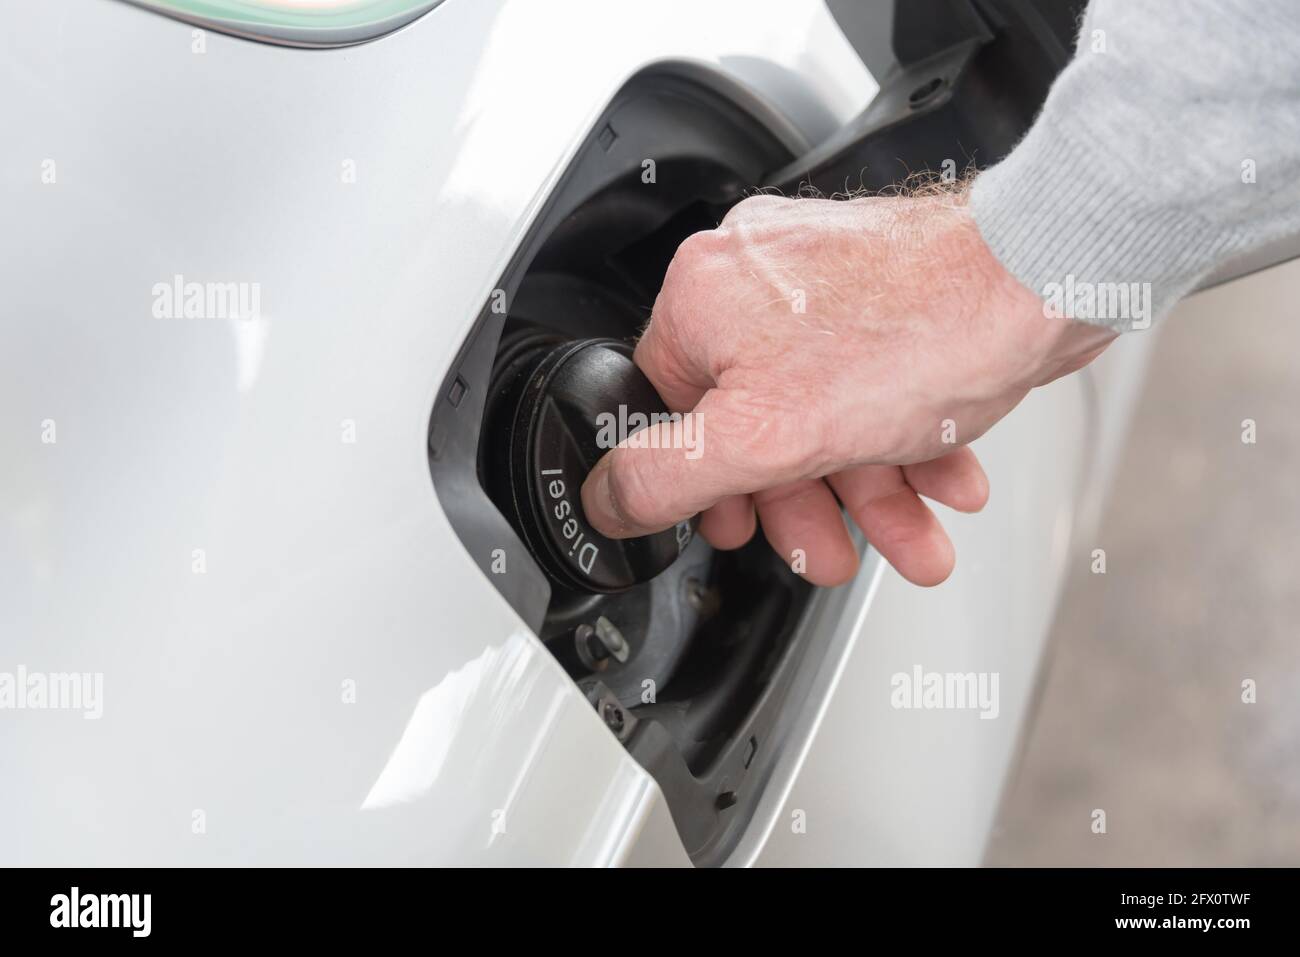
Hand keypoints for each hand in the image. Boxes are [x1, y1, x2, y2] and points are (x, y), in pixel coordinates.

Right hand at [580, 189, 1114, 585]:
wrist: (1051, 277)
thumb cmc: (918, 332)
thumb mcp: (762, 436)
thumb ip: (667, 476)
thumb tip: (605, 502)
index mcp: (705, 297)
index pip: (667, 410)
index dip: (706, 485)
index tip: (739, 526)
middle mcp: (758, 279)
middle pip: (755, 423)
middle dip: (806, 504)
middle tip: (832, 551)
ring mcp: (828, 287)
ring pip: (826, 415)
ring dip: (870, 493)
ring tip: (912, 542)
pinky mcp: (889, 299)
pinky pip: (877, 390)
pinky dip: (907, 446)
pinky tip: (945, 484)